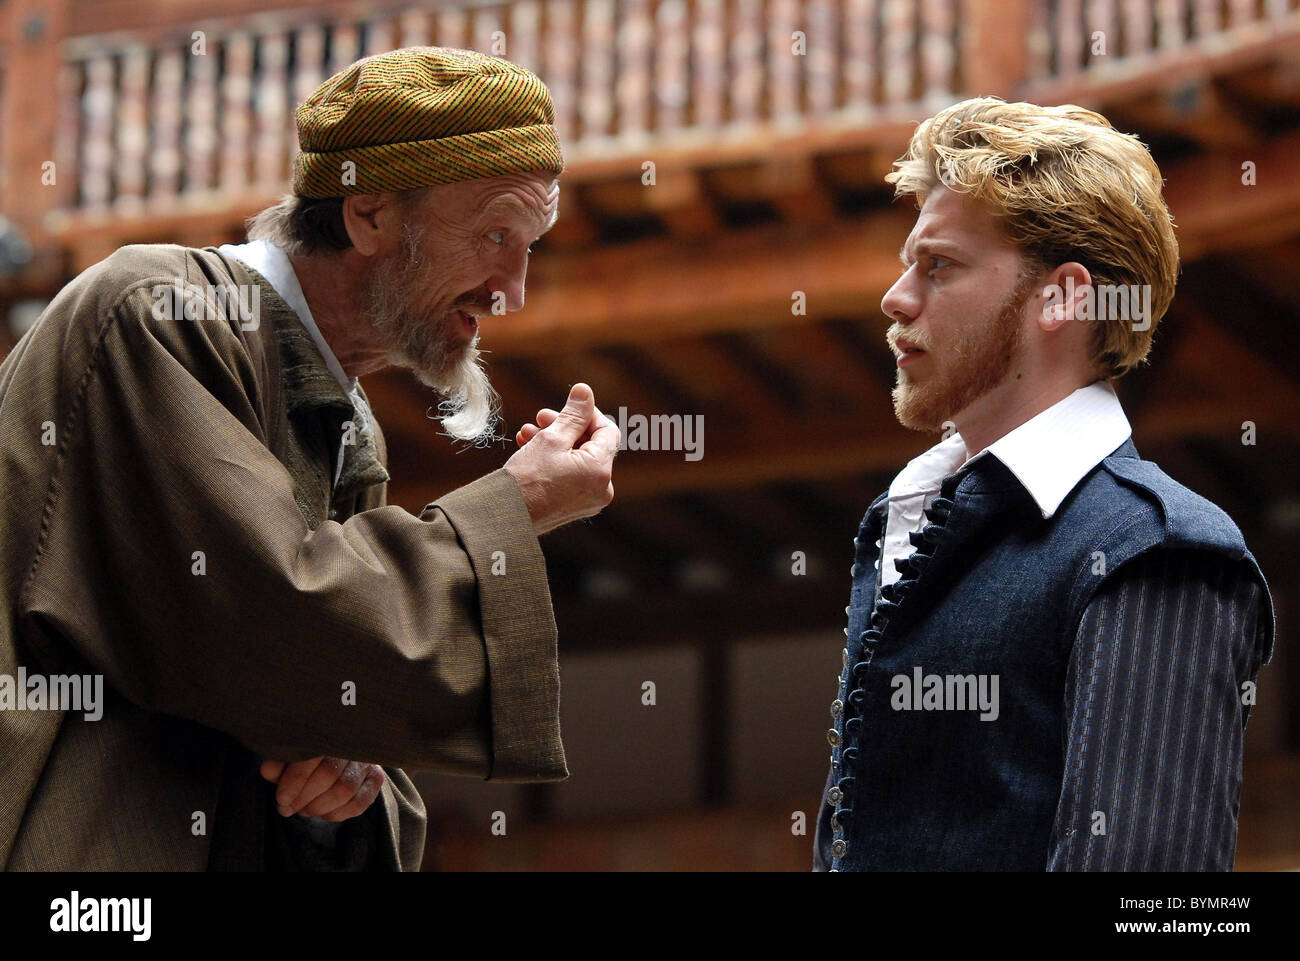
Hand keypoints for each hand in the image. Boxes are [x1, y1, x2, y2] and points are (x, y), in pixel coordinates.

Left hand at [259, 756, 385, 821]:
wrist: (338, 751)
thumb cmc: (308, 755)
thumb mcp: (290, 755)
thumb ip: (279, 762)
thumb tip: (268, 770)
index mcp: (327, 732)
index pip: (313, 756)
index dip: (296, 780)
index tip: (281, 799)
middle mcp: (351, 744)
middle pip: (330, 775)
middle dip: (304, 798)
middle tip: (288, 808)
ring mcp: (367, 761)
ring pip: (345, 791)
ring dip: (319, 807)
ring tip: (303, 810)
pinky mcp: (375, 778)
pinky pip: (359, 803)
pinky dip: (337, 813)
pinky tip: (323, 813)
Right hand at [504, 382, 618, 535]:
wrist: (504, 519)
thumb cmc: (525, 479)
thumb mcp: (551, 438)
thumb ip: (573, 414)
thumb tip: (585, 391)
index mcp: (600, 471)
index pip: (608, 431)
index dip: (589, 414)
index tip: (569, 406)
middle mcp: (601, 489)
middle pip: (591, 446)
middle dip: (566, 427)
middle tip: (541, 417)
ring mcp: (589, 501)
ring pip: (578, 460)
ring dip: (556, 442)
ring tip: (528, 432)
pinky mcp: (574, 508)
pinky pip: (571, 476)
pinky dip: (556, 461)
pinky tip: (530, 449)